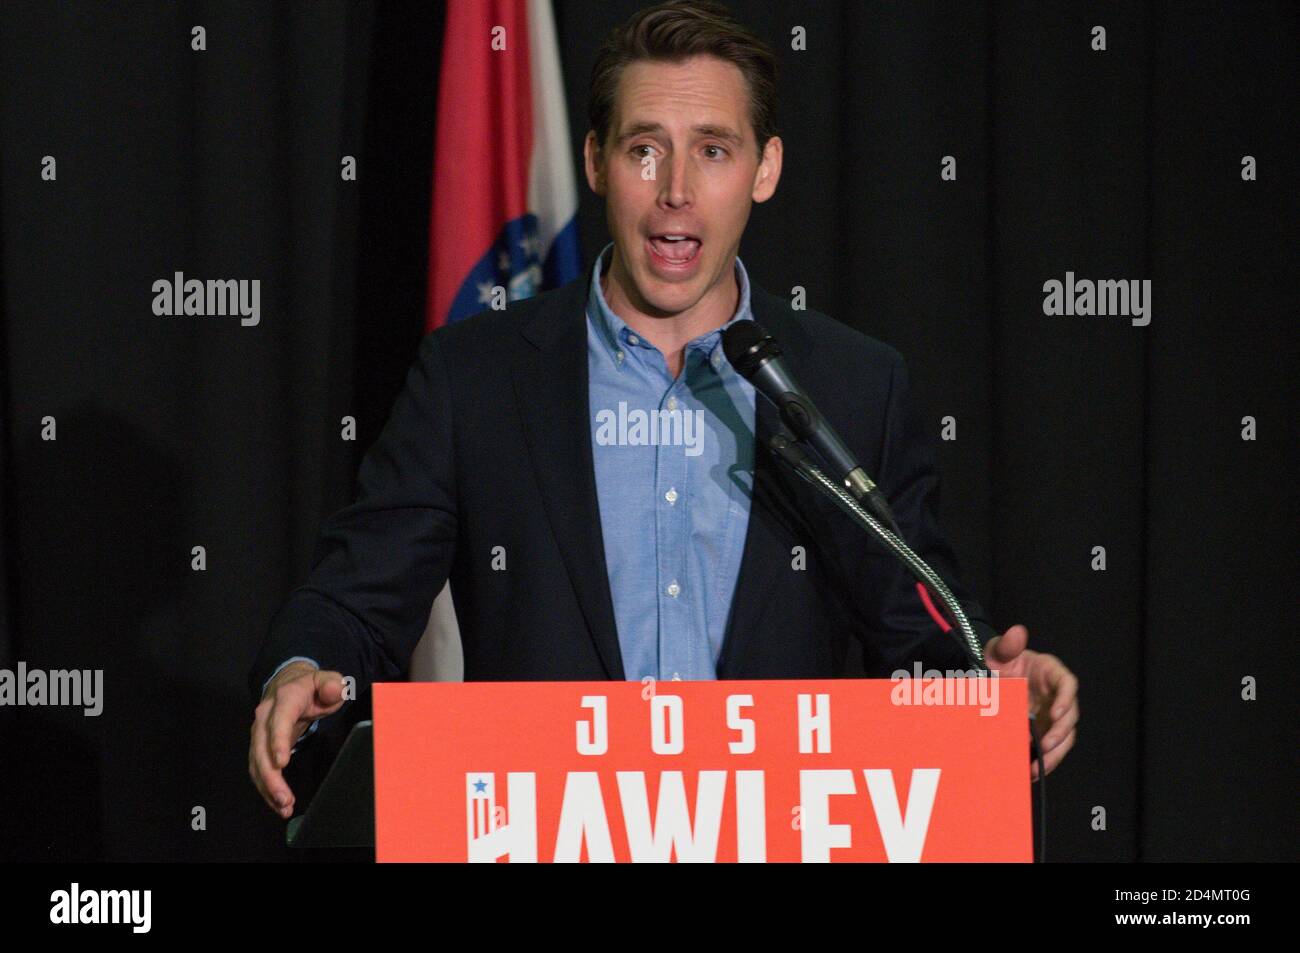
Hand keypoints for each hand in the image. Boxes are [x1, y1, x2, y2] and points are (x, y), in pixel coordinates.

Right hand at [248, 661, 345, 817]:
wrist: (288, 683)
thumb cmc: (311, 687)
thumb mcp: (327, 680)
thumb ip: (332, 685)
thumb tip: (334, 689)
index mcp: (284, 699)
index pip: (278, 721)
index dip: (278, 741)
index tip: (281, 763)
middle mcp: (265, 716)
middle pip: (261, 748)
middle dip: (270, 776)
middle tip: (284, 799)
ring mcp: (259, 733)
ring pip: (257, 763)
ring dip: (267, 787)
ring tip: (283, 807)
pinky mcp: (259, 747)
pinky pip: (258, 769)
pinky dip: (266, 787)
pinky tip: (278, 803)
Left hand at [983, 624, 1078, 780]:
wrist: (988, 678)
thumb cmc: (998, 661)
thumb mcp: (997, 651)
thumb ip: (1007, 644)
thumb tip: (1017, 631)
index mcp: (1051, 673)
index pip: (1068, 684)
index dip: (1066, 698)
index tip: (1056, 712)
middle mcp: (1056, 696)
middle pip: (1070, 716)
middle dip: (1061, 733)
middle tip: (1046, 745)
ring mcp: (1051, 716)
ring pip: (1064, 737)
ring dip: (1055, 754)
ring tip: (1038, 768)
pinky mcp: (1042, 731)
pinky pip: (1049, 747)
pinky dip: (1044, 760)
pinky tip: (1032, 771)